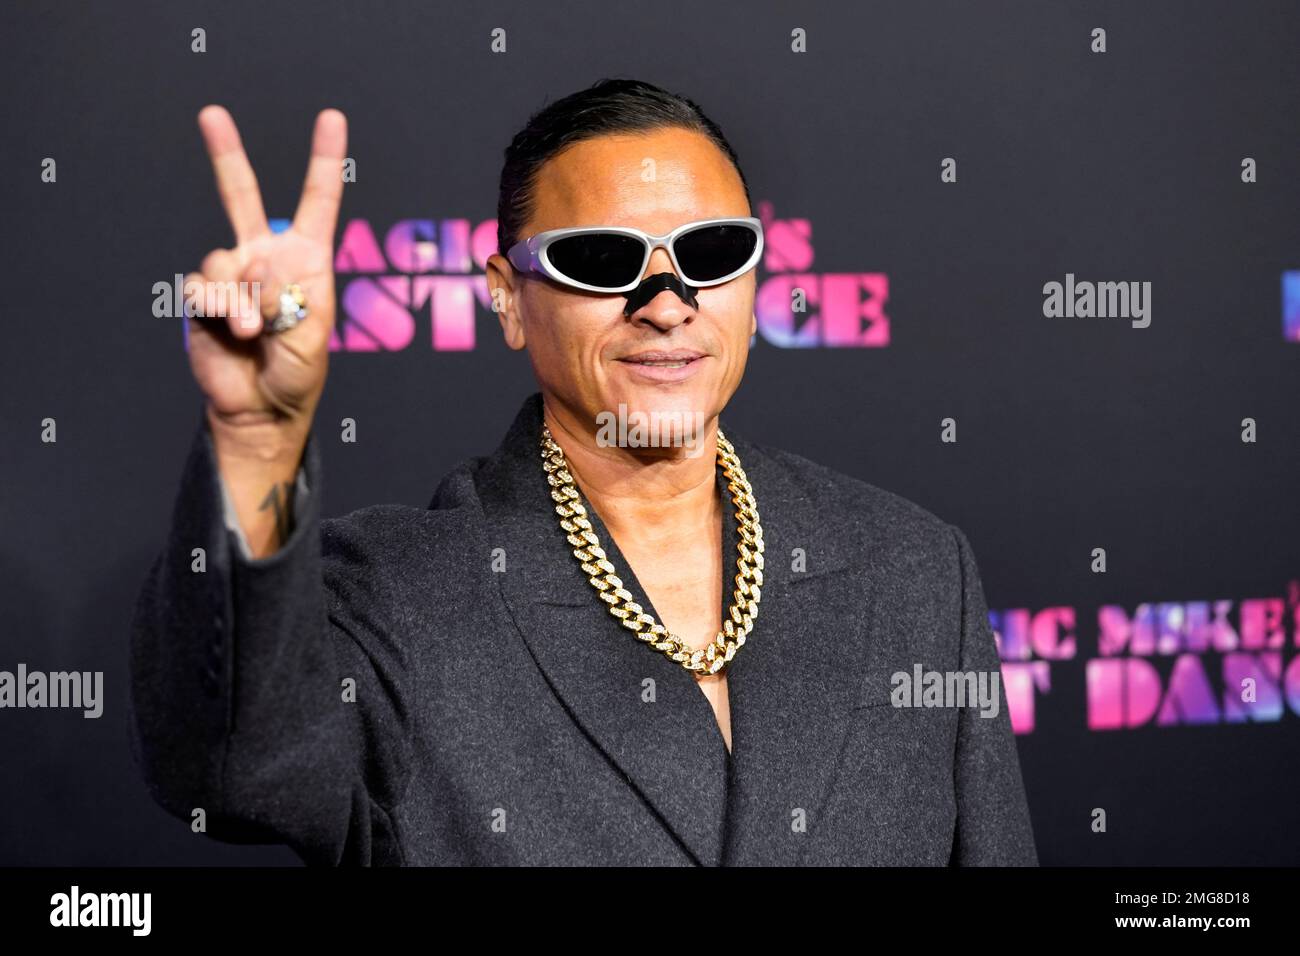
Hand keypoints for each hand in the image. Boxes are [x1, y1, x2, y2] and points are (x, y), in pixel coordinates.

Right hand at [183, 105, 346, 444]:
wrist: (261, 408)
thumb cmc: (297, 373)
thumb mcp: (311, 333)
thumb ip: (288, 293)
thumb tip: (254, 262)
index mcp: (307, 260)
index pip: (317, 202)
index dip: (325, 161)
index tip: (332, 118)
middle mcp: (266, 258)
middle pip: (243, 197)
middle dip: (226, 154)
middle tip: (211, 114)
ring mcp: (232, 276)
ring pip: (226, 260)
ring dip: (243, 297)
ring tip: (256, 330)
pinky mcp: (204, 297)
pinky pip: (205, 287)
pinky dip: (222, 308)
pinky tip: (235, 331)